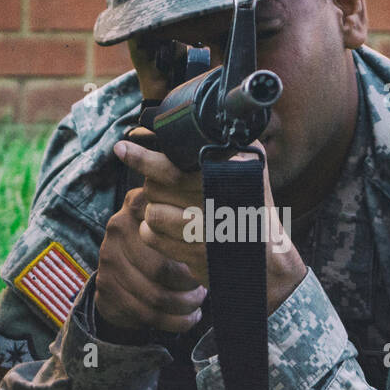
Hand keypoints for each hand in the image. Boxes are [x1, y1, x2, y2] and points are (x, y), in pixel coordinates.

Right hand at [94, 186, 206, 336]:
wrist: (120, 273)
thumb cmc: (160, 245)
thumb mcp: (170, 223)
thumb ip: (189, 222)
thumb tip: (227, 239)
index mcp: (137, 203)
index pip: (167, 221)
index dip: (194, 246)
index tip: (210, 254)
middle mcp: (118, 226)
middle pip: (164, 267)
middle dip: (191, 283)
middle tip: (205, 284)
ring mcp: (108, 256)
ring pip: (157, 295)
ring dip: (186, 304)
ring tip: (198, 300)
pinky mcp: (106, 286)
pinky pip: (149, 314)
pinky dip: (177, 321)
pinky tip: (190, 316)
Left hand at [114, 135, 307, 313]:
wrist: (268, 260)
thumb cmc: (249, 206)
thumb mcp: (248, 166)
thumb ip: (217, 144)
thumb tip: (162, 129)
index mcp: (227, 174)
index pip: (172, 165)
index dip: (143, 157)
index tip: (121, 148)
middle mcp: (216, 201)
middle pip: (154, 186)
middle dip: (154, 185)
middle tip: (169, 188)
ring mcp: (206, 230)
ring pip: (152, 212)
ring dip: (156, 211)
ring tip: (175, 211)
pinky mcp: (196, 254)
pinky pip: (151, 236)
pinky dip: (154, 232)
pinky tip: (172, 230)